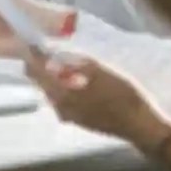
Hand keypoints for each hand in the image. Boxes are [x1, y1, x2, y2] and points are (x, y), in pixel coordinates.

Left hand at [24, 51, 170, 150]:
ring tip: (64, 64)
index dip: (32, 56)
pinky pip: (61, 100)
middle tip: (50, 52)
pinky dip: (63, 88)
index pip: (34, 72)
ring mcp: (66, 115)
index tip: (33, 45)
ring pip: (50, 91)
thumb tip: (56, 56)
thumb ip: (77, 64)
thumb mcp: (102, 73)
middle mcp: (58, 106)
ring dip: (53, 78)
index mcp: (61, 93)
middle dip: (42, 66)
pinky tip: (76, 82)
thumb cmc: (122, 97)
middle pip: (40, 82)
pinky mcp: (75, 120)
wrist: (138, 126)